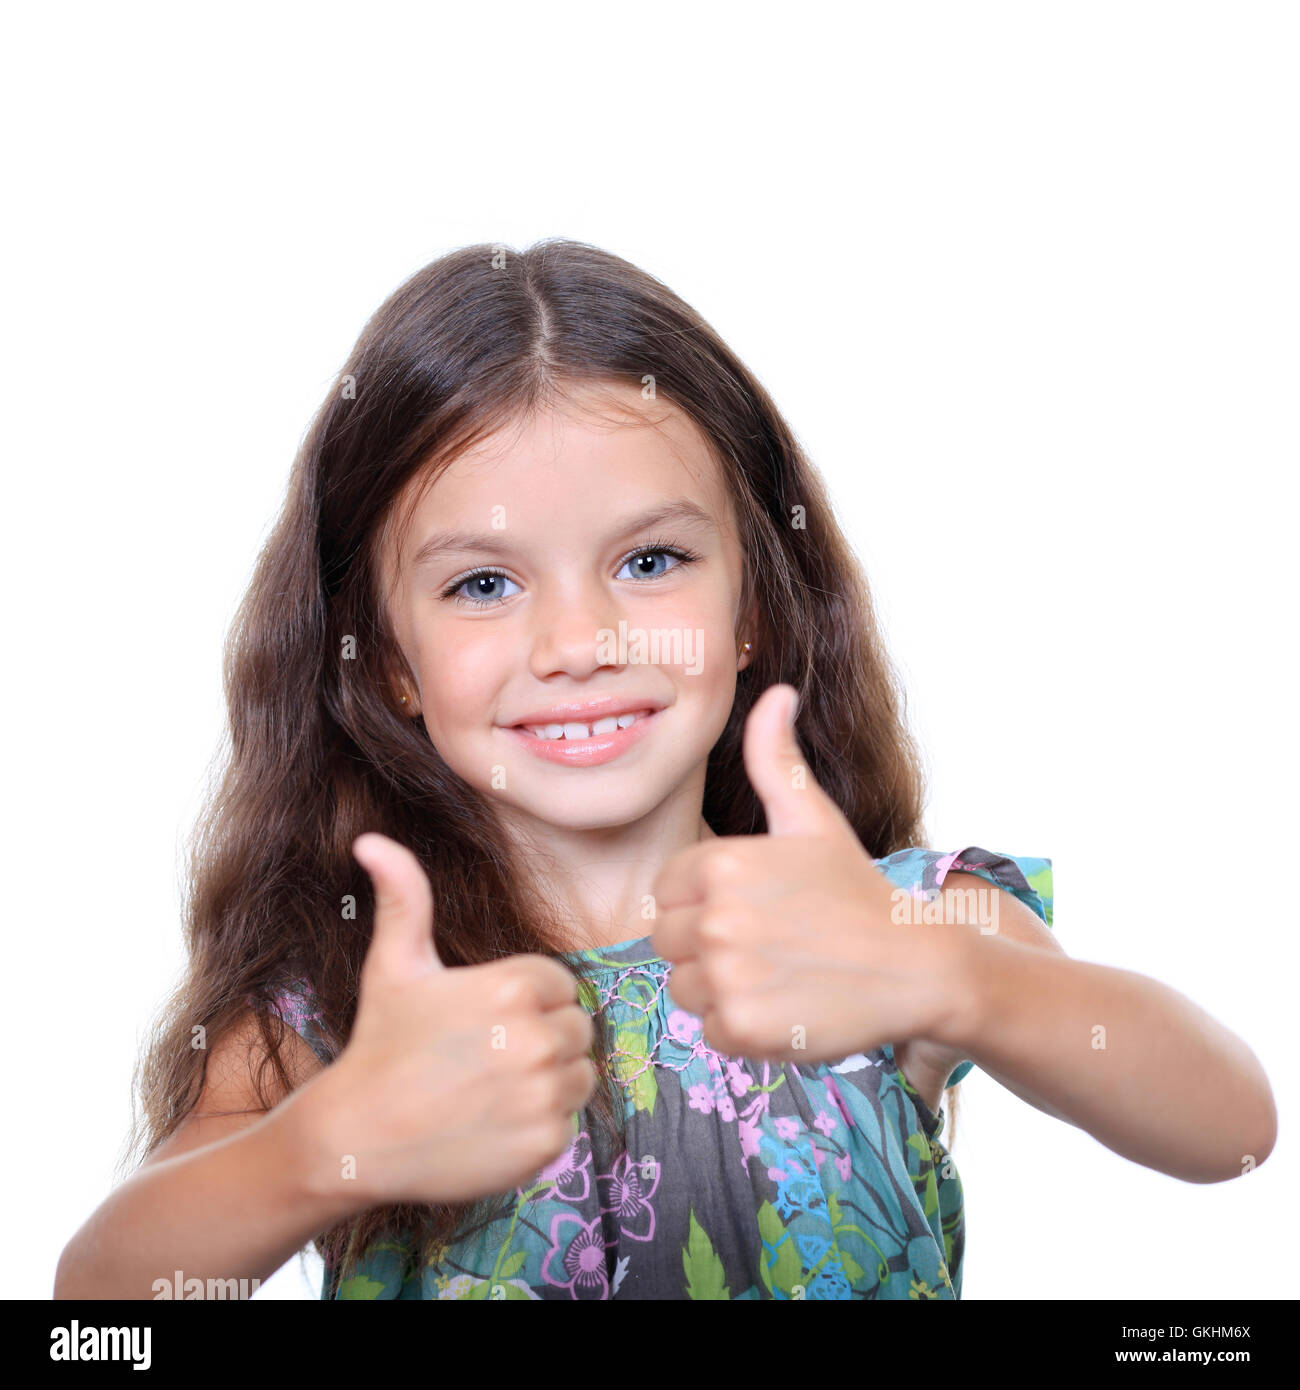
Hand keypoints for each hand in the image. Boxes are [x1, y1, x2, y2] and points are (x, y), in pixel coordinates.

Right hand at [305, 833, 596, 1205]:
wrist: (355, 1138)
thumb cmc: (381, 1044)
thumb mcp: (395, 964)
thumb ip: (404, 896)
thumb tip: (371, 838)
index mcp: (513, 986)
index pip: (560, 985)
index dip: (525, 1002)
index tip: (482, 1021)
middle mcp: (536, 1038)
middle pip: (577, 1028)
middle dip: (541, 1039)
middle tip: (484, 1058)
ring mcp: (543, 1094)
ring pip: (581, 1075)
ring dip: (548, 1082)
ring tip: (490, 1089)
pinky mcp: (546, 1143)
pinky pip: (570, 1122)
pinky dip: (540, 1126)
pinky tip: (493, 1124)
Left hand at [652, 684, 970, 1063]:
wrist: (918, 965)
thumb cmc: (858, 890)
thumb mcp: (812, 819)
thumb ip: (776, 759)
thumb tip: (775, 693)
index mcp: (721, 864)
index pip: (667, 891)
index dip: (704, 902)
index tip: (754, 907)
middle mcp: (715, 919)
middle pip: (667, 942)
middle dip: (708, 946)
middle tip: (769, 944)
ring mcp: (727, 976)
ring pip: (685, 989)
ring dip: (722, 989)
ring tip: (778, 974)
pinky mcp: (741, 1029)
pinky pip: (710, 1032)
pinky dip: (743, 1029)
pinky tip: (786, 1006)